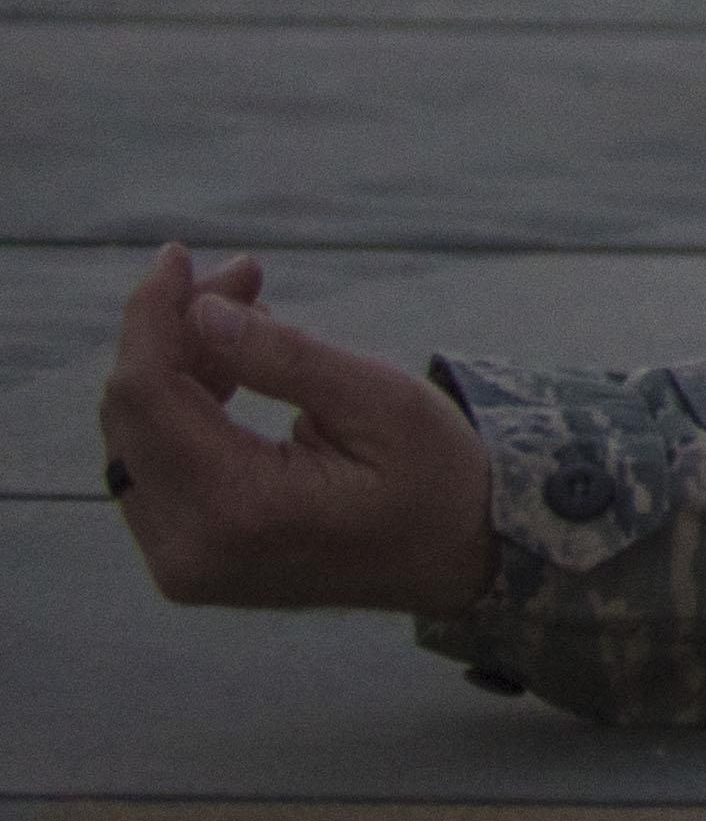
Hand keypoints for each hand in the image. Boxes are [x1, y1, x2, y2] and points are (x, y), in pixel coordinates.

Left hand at [98, 246, 496, 616]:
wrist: (458, 557)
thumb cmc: (436, 476)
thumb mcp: (381, 401)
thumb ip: (285, 357)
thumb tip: (199, 310)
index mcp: (239, 512)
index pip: (149, 398)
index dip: (152, 316)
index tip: (176, 255)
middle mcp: (189, 551)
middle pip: (132, 415)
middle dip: (170, 331)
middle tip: (243, 275)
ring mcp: (181, 564)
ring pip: (136, 438)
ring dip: (176, 365)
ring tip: (249, 312)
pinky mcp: (186, 560)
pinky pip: (154, 466)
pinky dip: (182, 407)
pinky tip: (231, 370)